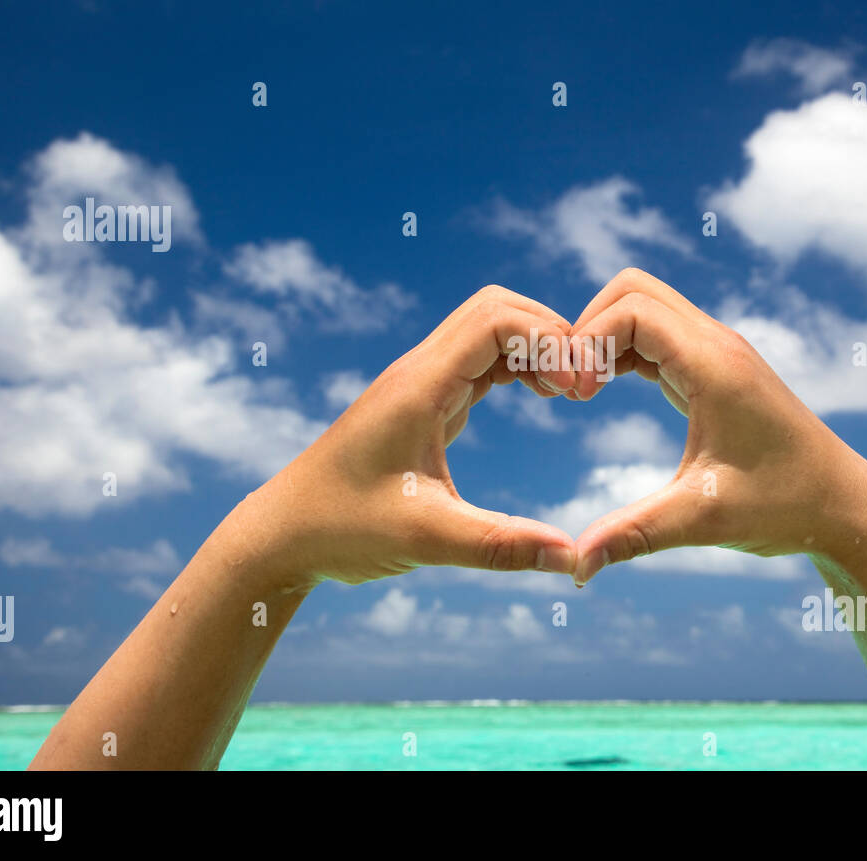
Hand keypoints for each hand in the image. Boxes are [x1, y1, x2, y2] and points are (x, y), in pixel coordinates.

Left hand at [253, 286, 581, 586]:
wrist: (282, 535)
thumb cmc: (341, 530)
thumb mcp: (426, 541)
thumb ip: (501, 545)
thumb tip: (572, 558)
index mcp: (419, 387)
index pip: (496, 320)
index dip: (549, 342)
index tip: (579, 392)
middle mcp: (418, 373)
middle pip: (497, 308)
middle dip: (550, 334)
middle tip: (585, 387)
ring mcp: (418, 385)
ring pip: (488, 330)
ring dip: (535, 348)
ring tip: (570, 393)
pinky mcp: (421, 404)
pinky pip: (478, 361)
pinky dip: (517, 367)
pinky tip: (541, 398)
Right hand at [565, 268, 866, 585]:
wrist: (843, 506)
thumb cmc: (784, 507)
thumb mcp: (701, 521)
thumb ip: (633, 536)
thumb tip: (574, 568)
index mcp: (715, 364)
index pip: (632, 310)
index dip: (589, 343)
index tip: (577, 399)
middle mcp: (717, 344)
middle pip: (632, 289)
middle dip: (589, 327)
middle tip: (572, 387)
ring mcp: (718, 353)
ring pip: (644, 306)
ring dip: (604, 338)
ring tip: (583, 393)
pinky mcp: (716, 370)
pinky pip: (657, 335)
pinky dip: (622, 351)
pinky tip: (604, 393)